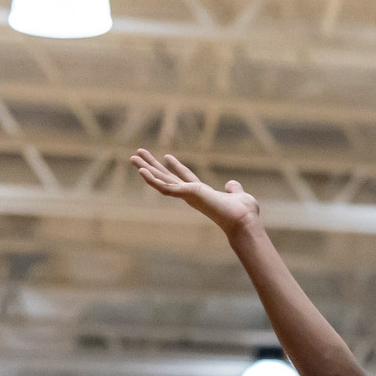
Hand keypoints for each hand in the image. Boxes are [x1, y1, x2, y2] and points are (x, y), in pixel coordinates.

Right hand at [131, 149, 258, 234]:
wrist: (243, 221)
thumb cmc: (243, 213)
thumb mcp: (238, 195)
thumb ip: (233, 189)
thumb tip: (231, 184)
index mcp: (201, 192)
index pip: (185, 177)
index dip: (176, 166)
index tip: (167, 156)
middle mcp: (191, 193)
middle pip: (166, 176)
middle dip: (152, 165)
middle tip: (137, 155)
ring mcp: (187, 194)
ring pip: (161, 180)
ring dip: (146, 169)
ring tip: (132, 157)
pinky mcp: (186, 195)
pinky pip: (164, 187)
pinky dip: (152, 180)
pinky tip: (141, 171)